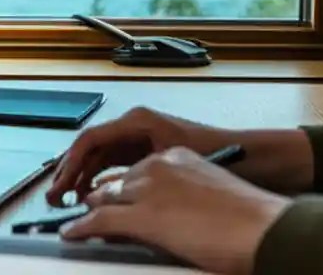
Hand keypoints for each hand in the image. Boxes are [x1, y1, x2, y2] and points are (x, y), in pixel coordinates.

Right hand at [46, 107, 312, 205]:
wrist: (265, 162)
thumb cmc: (225, 155)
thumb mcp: (173, 166)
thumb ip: (133, 183)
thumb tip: (100, 200)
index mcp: (139, 121)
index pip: (90, 140)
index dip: (70, 165)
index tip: (59, 186)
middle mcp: (139, 128)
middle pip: (93, 150)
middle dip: (72, 173)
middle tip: (56, 197)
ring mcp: (148, 142)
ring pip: (105, 161)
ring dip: (87, 180)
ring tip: (72, 201)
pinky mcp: (157, 158)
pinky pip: (121, 169)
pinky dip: (107, 183)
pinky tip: (100, 200)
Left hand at [61, 148, 289, 274]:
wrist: (264, 230)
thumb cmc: (250, 221)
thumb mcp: (209, 194)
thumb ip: (182, 195)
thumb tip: (166, 215)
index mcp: (176, 156)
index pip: (135, 168)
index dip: (120, 188)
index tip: (112, 200)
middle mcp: (158, 165)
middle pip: (115, 182)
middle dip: (100, 199)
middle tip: (87, 212)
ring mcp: (147, 188)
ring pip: (103, 197)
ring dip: (88, 211)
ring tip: (76, 224)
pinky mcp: (140, 214)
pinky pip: (99, 219)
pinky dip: (82, 227)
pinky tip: (72, 233)